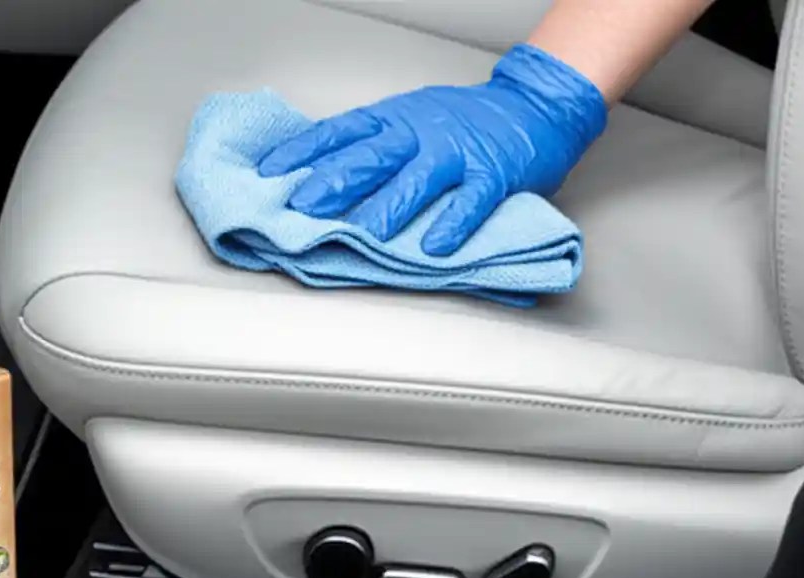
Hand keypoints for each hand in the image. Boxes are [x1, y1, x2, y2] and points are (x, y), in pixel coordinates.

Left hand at [257, 44, 607, 254]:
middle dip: (334, 181)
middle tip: (303, 207)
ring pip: (418, 180)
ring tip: (362, 233)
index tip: (269, 173)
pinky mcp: (495, 173)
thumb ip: (370, 147)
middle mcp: (420, 132)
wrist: (533, 106)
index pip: (339, 132)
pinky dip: (453, 222)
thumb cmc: (462, 121)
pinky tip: (434, 246)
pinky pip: (472, 200)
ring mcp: (458, 152)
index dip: (303, 151)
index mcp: (394, 119)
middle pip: (371, 155)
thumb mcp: (408, 121)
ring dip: (387, 207)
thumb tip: (316, 180)